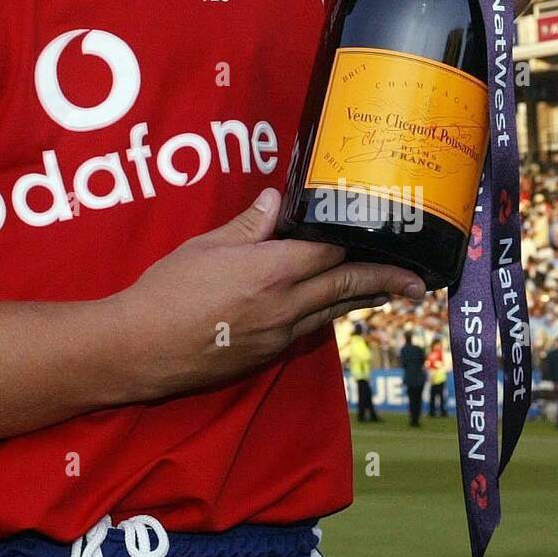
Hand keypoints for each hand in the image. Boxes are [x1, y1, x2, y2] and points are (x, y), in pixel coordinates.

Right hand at [113, 187, 425, 401]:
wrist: (139, 348)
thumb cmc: (165, 291)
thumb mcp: (204, 247)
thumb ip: (247, 226)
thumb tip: (275, 200)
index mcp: (269, 272)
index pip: (330, 254)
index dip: (357, 242)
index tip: (383, 236)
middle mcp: (283, 307)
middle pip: (344, 289)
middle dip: (384, 282)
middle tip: (417, 280)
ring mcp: (276, 336)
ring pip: (330, 315)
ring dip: (361, 301)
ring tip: (388, 292)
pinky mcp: (265, 356)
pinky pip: (306, 331)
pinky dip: (325, 317)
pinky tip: (331, 310)